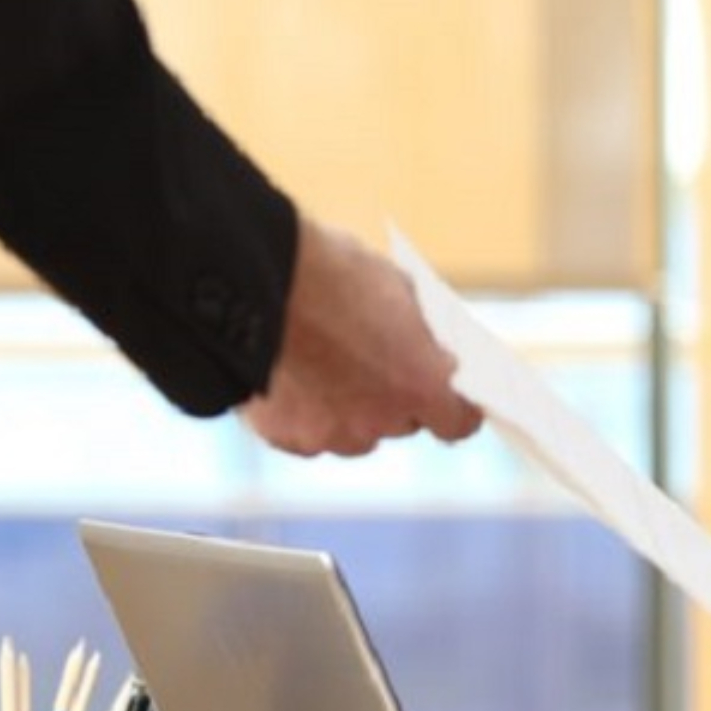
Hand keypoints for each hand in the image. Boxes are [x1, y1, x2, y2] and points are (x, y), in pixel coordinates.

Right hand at [240, 220, 482, 455]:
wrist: (252, 279)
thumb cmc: (330, 274)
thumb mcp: (395, 289)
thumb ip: (417, 331)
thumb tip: (423, 346)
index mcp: (421, 384)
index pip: (458, 422)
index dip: (452, 407)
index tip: (445, 394)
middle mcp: (381, 421)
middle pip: (401, 423)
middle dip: (392, 398)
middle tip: (371, 363)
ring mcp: (332, 434)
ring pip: (352, 434)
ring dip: (347, 411)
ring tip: (324, 368)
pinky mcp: (286, 436)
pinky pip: (305, 435)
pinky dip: (301, 414)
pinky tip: (289, 378)